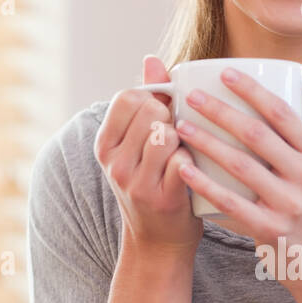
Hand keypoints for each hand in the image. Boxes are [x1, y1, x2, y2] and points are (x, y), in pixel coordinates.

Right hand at [94, 56, 201, 256]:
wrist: (158, 243)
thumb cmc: (155, 184)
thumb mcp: (139, 146)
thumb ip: (147, 102)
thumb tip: (152, 59)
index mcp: (105, 144)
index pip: (127, 97)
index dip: (153, 98)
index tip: (165, 115)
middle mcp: (114, 162)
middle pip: (151, 112)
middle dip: (172, 117)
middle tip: (180, 136)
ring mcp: (135, 182)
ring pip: (167, 133)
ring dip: (185, 137)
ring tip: (187, 151)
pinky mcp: (161, 198)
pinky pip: (183, 160)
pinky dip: (194, 160)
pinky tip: (196, 169)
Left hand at [173, 67, 301, 285]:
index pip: (283, 114)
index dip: (253, 90)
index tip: (224, 73)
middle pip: (257, 135)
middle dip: (221, 112)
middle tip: (191, 97)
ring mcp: (288, 204)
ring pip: (241, 166)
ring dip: (207, 143)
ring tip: (180, 127)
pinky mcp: (269, 229)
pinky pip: (231, 203)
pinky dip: (206, 185)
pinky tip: (184, 169)